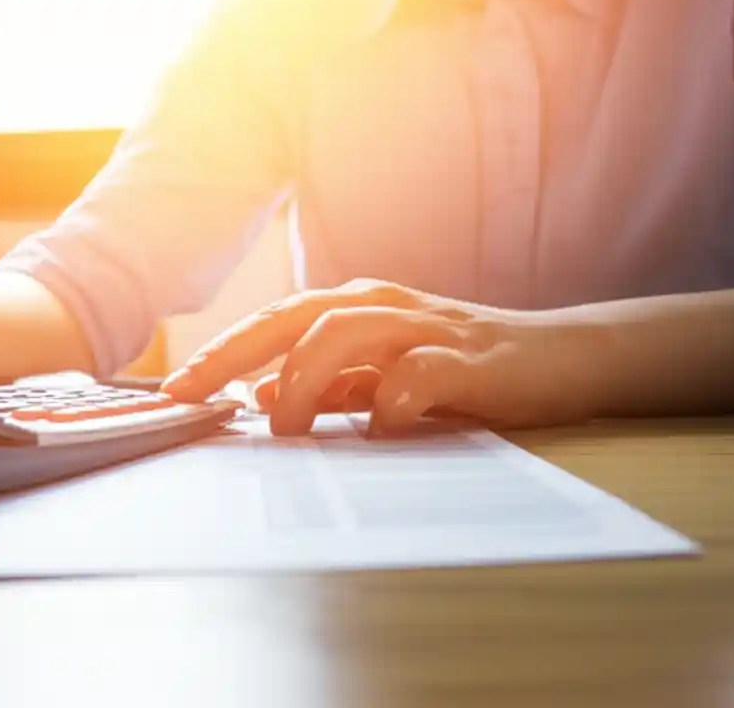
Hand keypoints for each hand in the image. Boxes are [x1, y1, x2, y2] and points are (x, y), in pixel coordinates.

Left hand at [161, 279, 610, 435]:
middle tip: (192, 395)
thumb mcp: (383, 375)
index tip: (172, 390)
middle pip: (294, 317)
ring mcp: (427, 327)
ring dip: (305, 377)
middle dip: (235, 353)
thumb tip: (262, 396)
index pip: (273, 323)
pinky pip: (422, 369)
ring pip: (346, 331)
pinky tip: (378, 426)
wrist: (562, 358)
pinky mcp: (472, 358)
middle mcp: (383, 306)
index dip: (220, 352)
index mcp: (356, 308)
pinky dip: (392, 395)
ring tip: (287, 426)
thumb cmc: (462, 367)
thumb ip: (329, 383)